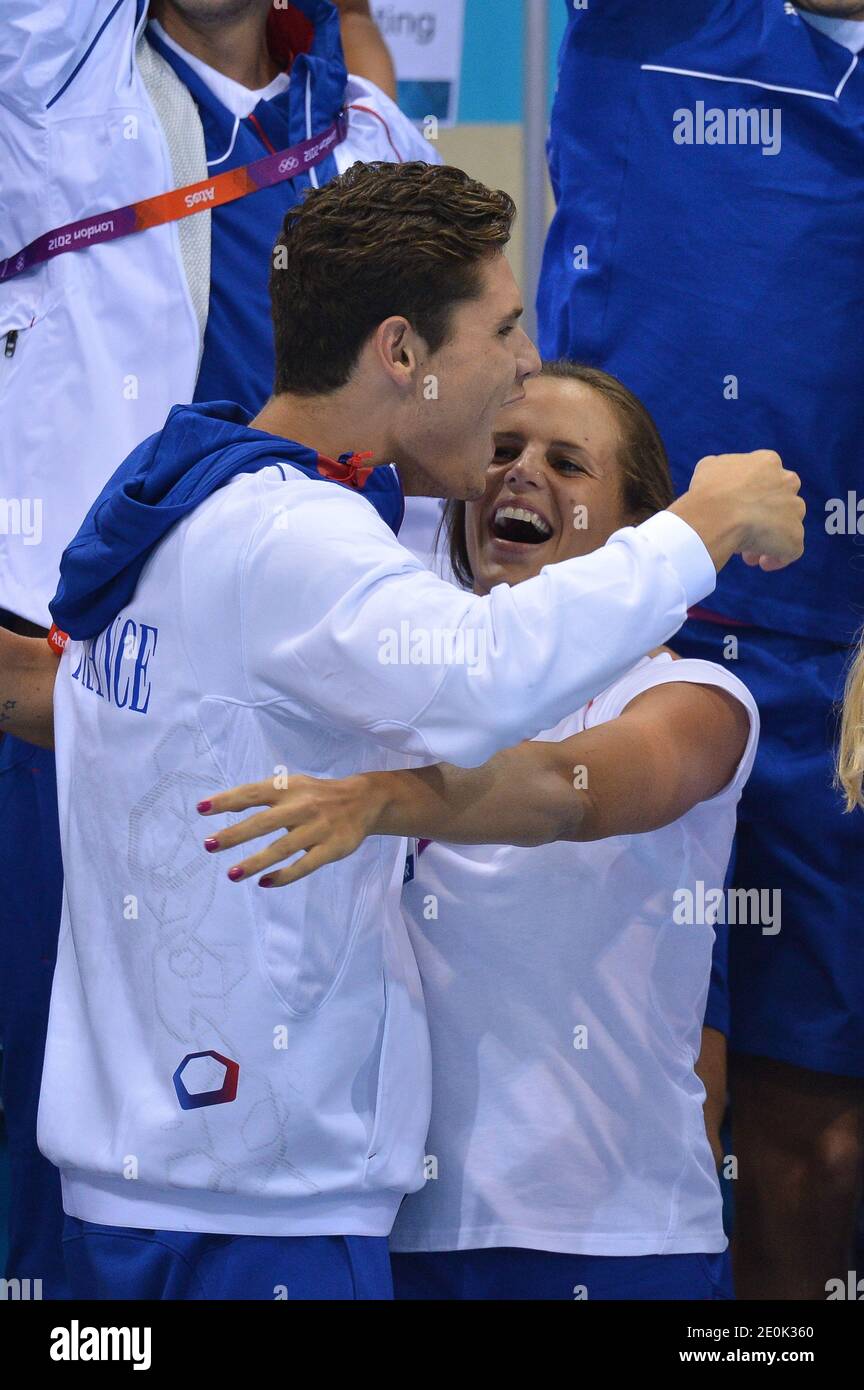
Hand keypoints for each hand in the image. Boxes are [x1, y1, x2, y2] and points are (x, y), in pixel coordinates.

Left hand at [198, 773, 384, 886]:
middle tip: (209, 845)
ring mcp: (317, 828)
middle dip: (236, 834)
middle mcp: (301, 806)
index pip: (252, 793)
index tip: (202, 808)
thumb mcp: (292, 786)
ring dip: (255, 862)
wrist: (365, 800)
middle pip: (264, 822)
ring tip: (232, 874)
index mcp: (288, 789)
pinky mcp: (331, 848)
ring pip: (282, 848)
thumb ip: (263, 795)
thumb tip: (223, 804)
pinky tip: (265, 883)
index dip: (227, 800)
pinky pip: (305, 865)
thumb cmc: (317, 795)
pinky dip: (285, 875)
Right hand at [688, 450, 804, 570]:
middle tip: (743, 530)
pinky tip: (762, 563)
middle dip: (764, 516)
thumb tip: (720, 481)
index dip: (751, 495)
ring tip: (748, 553)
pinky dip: (777, 558)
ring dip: (770, 537)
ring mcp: (794, 510)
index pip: (766, 477)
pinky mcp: (794, 536)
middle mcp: (787, 482)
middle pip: (781, 500)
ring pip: (787, 525)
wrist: (716, 515)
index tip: (737, 508)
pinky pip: (790, 550)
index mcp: (767, 462)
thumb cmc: (708, 491)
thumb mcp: (708, 468)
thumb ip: (723, 470)